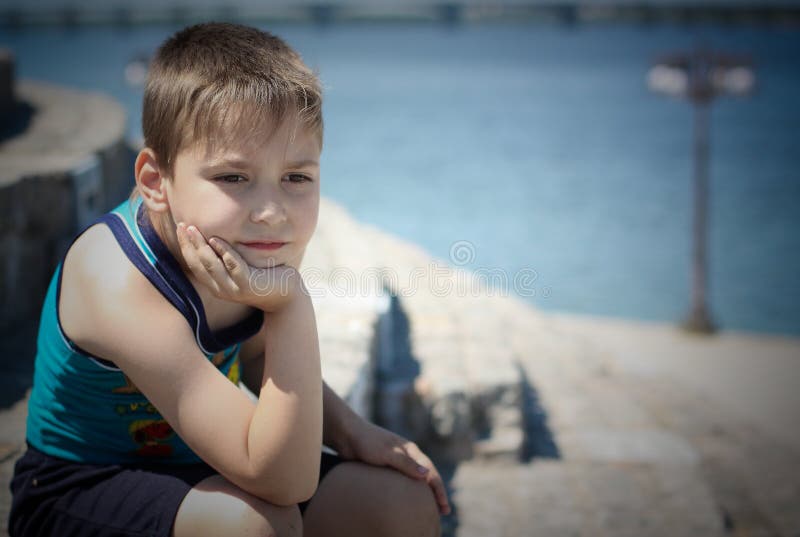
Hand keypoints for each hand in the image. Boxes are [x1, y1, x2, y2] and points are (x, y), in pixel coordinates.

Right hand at [176, 223, 302, 312]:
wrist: (287, 296)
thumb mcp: (240, 268)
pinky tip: (216, 239)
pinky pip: (234, 265)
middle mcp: (222, 289)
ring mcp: (235, 288)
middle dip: (188, 244)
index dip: (185, 247)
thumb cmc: (263, 277)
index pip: (194, 265)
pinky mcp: (249, 285)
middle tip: (182, 225)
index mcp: (216, 285)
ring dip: (200, 246)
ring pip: (211, 266)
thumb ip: (226, 258)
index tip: (180, 228)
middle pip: (198, 265)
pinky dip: (224, 252)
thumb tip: (214, 236)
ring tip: (194, 229)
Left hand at [340, 419, 450, 515]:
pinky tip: (409, 500)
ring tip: (430, 508)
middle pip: (426, 476)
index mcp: (411, 450)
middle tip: (444, 510)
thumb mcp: (386, 453)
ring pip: (414, 479)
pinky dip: (410, 491)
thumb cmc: (366, 441)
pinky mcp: (385, 467)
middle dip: (436, 492)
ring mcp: (396, 461)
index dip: (439, 489)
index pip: (430, 471)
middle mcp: (406, 456)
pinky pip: (402, 481)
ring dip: (424, 492)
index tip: (444, 505)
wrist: (346, 435)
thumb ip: (405, 463)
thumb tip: (425, 475)